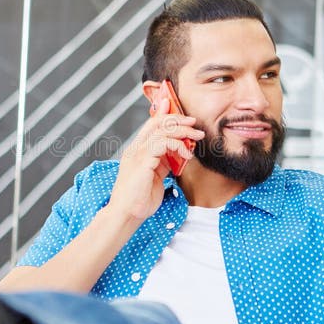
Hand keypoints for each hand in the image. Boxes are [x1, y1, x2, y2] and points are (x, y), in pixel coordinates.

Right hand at [107, 95, 203, 223]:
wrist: (127, 214)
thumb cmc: (141, 199)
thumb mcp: (155, 176)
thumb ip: (163, 162)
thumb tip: (177, 153)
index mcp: (136, 151)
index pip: (150, 125)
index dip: (163, 113)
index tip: (178, 109)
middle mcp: (135, 149)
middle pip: (156, 123)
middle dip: (178, 119)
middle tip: (194, 122)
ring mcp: (137, 154)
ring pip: (162, 130)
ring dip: (183, 131)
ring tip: (197, 137)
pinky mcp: (142, 161)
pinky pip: (162, 144)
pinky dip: (178, 145)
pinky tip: (186, 154)